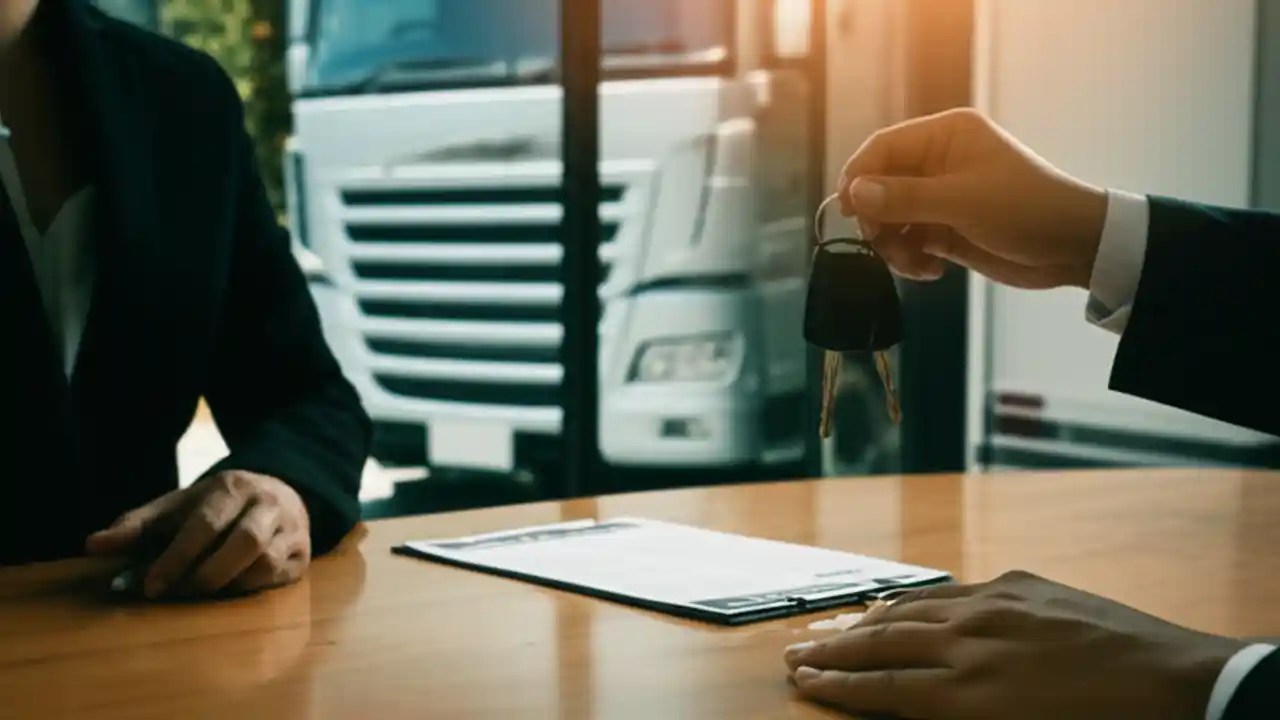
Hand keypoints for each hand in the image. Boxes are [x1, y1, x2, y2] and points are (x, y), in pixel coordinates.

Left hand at [86, 471, 311, 599]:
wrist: (279, 493)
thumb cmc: (216, 507)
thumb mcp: (177, 507)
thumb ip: (137, 526)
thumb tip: (92, 545)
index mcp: (232, 486)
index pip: (205, 524)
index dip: (176, 558)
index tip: (150, 587)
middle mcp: (268, 503)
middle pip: (245, 542)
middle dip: (205, 575)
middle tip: (174, 594)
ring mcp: (291, 529)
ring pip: (265, 562)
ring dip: (227, 584)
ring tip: (198, 592)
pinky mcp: (303, 555)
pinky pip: (277, 578)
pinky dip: (247, 588)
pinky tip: (226, 590)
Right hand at [784, 571, 1245, 719]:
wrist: (1178, 685)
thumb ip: (955, 719)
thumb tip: (910, 703)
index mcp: (972, 694)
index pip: (885, 687)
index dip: (837, 686)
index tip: (802, 682)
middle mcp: (973, 643)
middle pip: (884, 644)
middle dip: (834, 651)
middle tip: (793, 655)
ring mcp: (996, 607)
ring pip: (912, 610)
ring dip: (866, 621)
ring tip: (833, 630)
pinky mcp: (1022, 586)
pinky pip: (953, 590)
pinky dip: (916, 600)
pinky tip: (901, 603)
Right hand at [837, 107, 1109, 288]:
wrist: (1073, 247)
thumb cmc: (1025, 209)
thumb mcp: (962, 201)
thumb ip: (904, 197)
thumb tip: (853, 193)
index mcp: (945, 136)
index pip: (883, 147)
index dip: (859, 176)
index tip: (846, 210)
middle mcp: (939, 161)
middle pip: (880, 185)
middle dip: (878, 219)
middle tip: (884, 244)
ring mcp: (941, 197)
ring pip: (891, 218)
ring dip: (894, 245)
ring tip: (914, 264)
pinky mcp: (946, 228)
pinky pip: (909, 241)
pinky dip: (911, 259)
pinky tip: (932, 272)